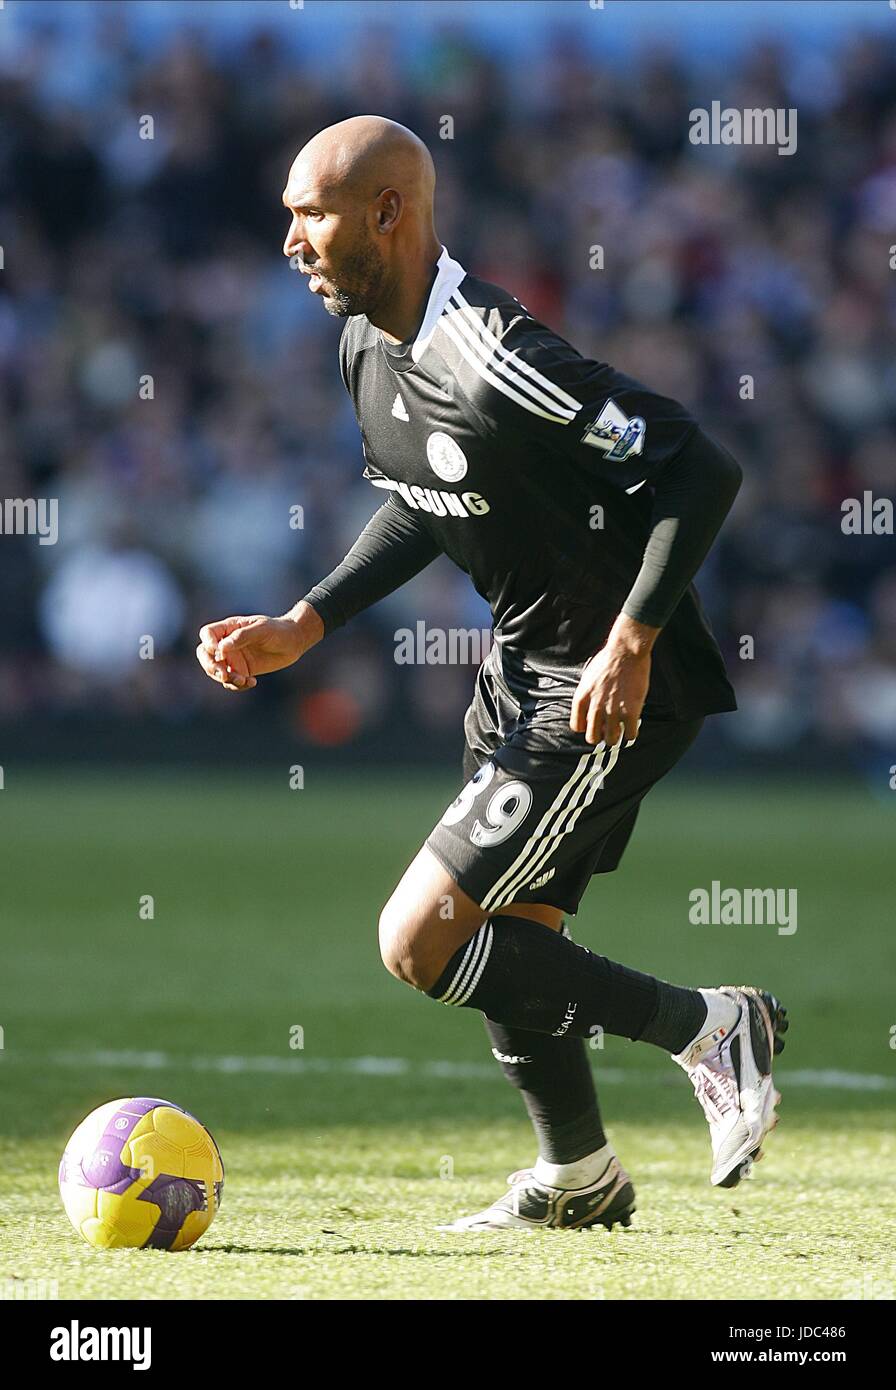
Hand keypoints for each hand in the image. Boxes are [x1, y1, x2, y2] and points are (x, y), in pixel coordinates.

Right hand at [196, 602, 323, 692]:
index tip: (219, 652)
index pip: (207, 634)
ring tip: (243, 680)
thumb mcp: (261, 629)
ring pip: (217, 672)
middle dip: (211, 666)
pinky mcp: (242, 671)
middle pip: (205, 655)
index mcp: (229, 628)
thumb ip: (242, 637)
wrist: (294, 643)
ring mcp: (234, 658)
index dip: (208, 643)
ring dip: (226, 679)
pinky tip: (252, 682)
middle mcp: (227, 644)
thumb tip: (222, 648)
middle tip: (224, 675)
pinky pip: (231, 682)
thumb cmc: (278, 630)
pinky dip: (237, 686)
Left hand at [570, 616, 657, 746]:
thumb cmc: (608, 660)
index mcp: (581, 699)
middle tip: (608, 728)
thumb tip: (589, 709)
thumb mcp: (588, 678)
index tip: (595, 723)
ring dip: (616, 737)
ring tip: (621, 729)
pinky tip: (632, 726)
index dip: (587, 727)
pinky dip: (631, 733)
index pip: (577, 726)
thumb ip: (587, 696)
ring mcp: (613, 711)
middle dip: (601, 735)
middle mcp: (595, 707)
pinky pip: (630, 735)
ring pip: (611, 740)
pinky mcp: (631, 711)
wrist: (625, 651)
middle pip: (592, 738)